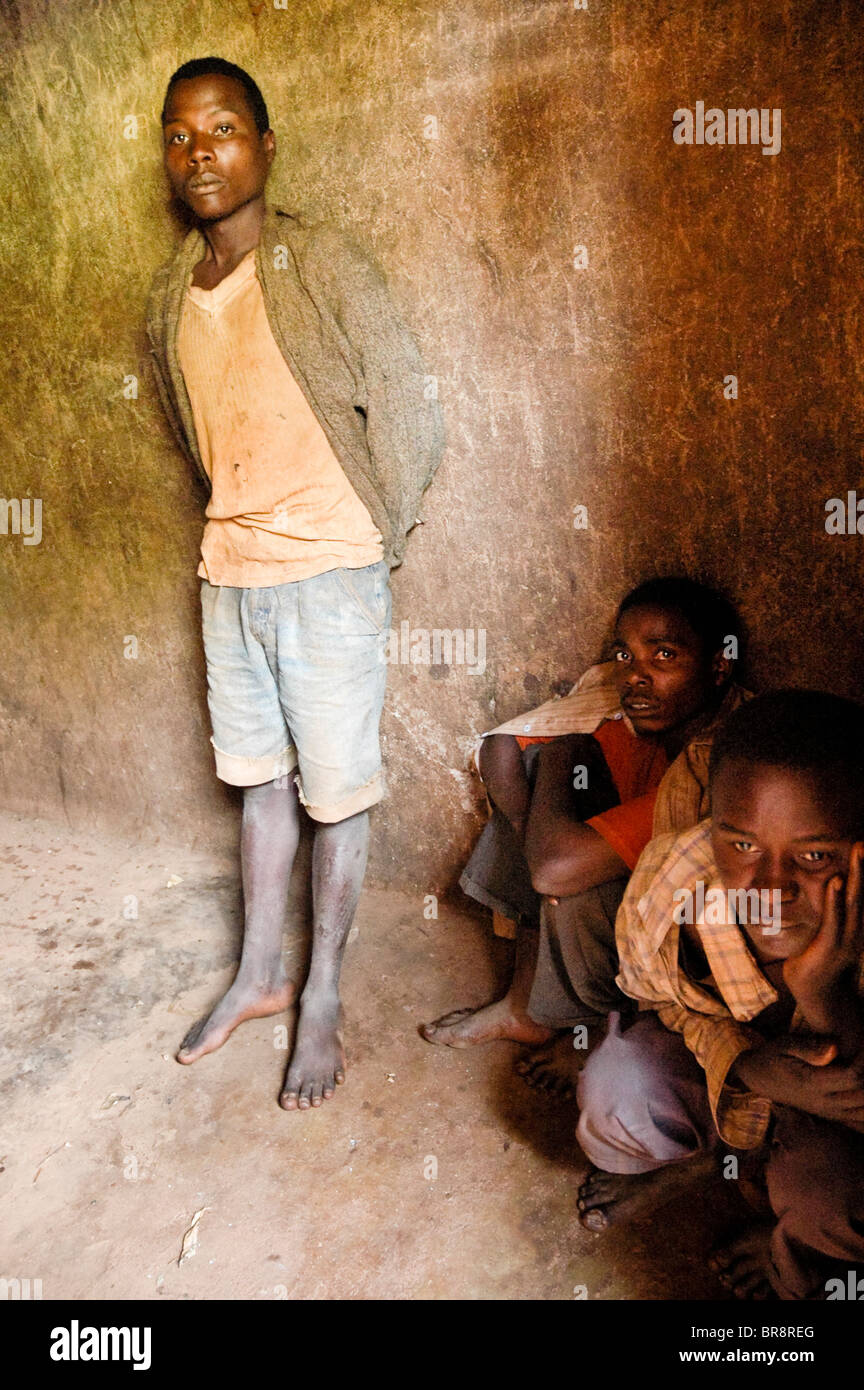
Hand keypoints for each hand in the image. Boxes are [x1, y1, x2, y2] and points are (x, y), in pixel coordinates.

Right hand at [732, 1034, 863, 1130]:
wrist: (758, 1078)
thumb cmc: (773, 1056)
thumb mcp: (785, 1044)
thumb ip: (810, 1048)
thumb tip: (835, 1049)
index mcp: (812, 1083)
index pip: (853, 1076)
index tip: (862, 1043)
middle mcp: (823, 1102)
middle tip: (863, 1056)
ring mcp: (828, 1112)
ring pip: (863, 1111)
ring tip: (862, 1071)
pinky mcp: (831, 1116)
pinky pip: (858, 1122)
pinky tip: (861, 1092)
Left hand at [783, 842, 863, 1046]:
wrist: (816, 1001)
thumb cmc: (814, 966)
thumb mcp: (820, 936)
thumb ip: (823, 918)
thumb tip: (817, 896)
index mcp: (851, 925)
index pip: (858, 892)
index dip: (861, 871)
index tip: (860, 846)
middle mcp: (854, 929)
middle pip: (861, 892)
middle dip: (863, 866)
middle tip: (863, 841)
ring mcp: (845, 938)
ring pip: (853, 901)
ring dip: (856, 875)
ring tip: (858, 850)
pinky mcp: (830, 947)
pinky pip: (834, 919)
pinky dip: (835, 900)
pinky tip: (835, 882)